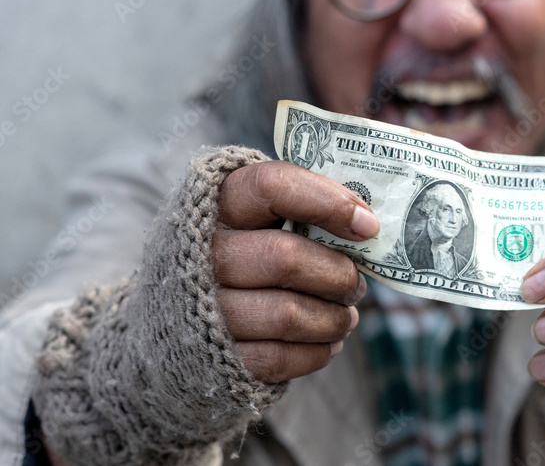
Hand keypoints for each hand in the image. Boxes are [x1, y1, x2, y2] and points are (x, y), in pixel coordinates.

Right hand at [211, 161, 378, 383]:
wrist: (176, 317)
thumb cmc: (241, 254)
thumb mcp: (259, 216)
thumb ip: (305, 209)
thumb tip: (367, 224)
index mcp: (218, 203)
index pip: (273, 186)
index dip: (328, 203)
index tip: (368, 226)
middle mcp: (202, 252)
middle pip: (285, 257)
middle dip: (338, 274)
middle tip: (357, 284)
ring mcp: (202, 308)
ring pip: (287, 314)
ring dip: (333, 318)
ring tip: (346, 315)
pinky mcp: (214, 358)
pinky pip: (277, 358)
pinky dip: (316, 352)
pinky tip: (327, 341)